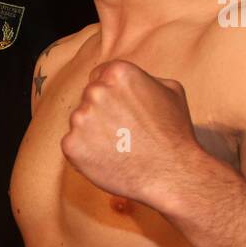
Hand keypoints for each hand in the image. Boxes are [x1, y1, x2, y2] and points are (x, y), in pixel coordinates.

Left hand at [60, 59, 203, 208]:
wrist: (170, 173)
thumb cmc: (174, 134)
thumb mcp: (170, 91)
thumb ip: (143, 79)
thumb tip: (128, 82)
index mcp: (118, 73)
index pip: (100, 76)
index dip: (111, 94)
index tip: (120, 109)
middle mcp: (95, 91)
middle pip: (89, 98)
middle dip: (102, 112)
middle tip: (123, 131)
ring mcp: (80, 118)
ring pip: (80, 121)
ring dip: (93, 132)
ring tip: (119, 147)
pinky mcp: (71, 145)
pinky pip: (73, 145)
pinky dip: (86, 152)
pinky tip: (108, 158)